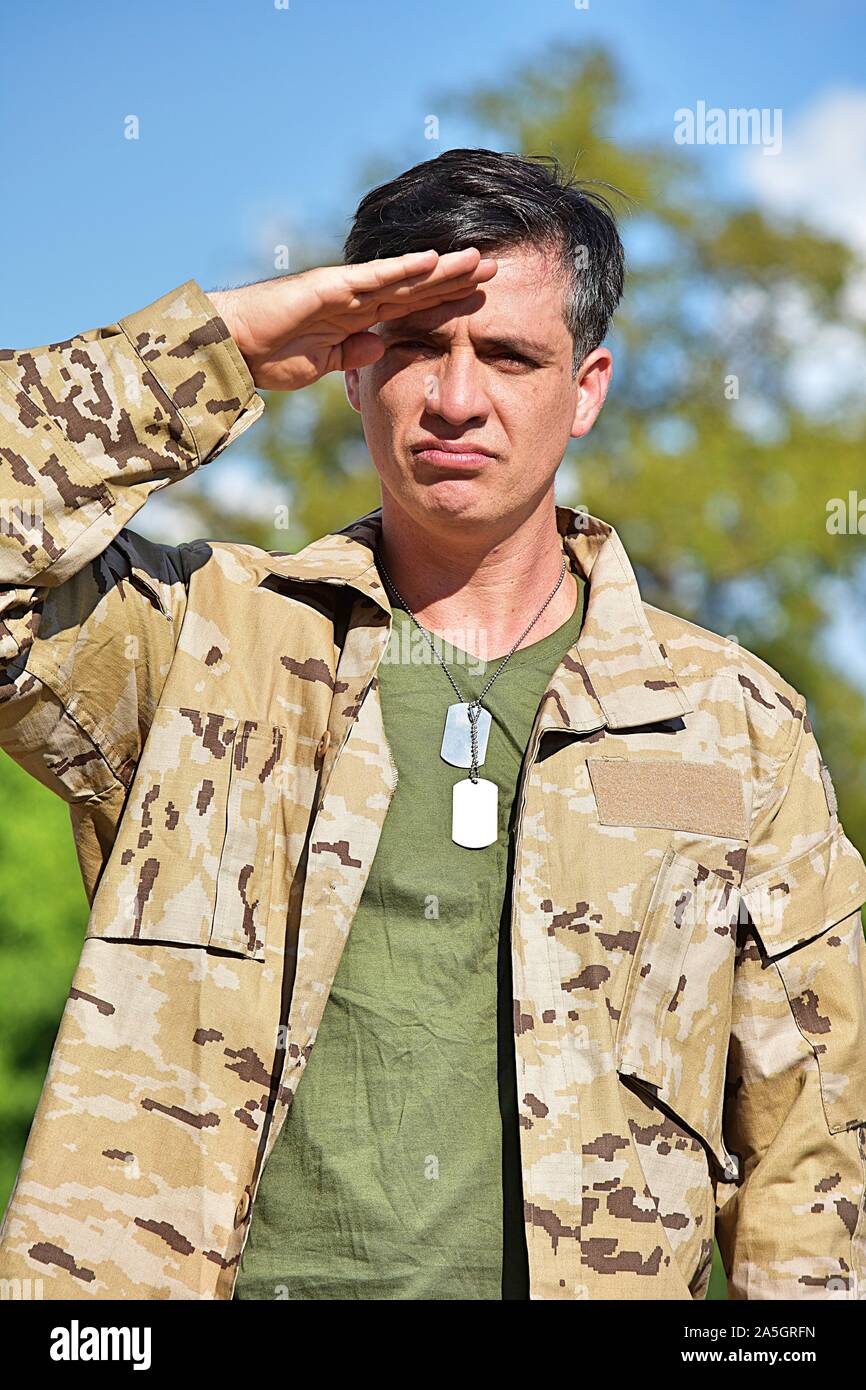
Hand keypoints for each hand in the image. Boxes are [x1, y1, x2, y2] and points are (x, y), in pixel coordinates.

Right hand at [206, 248, 497, 391]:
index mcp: (356, 318)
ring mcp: (345, 289)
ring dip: (441, 268)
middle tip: (496, 270)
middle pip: (416, 286)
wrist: (232, 346)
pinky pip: (374, 278)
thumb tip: (382, 346)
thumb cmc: (269, 355)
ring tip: (478, 260)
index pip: (410, 308)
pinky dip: (404, 269)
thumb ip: (352, 353)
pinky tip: (434, 261)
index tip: (480, 300)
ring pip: (404, 276)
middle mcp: (356, 298)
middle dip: (455, 279)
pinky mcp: (330, 287)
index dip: (445, 302)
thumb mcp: (322, 363)